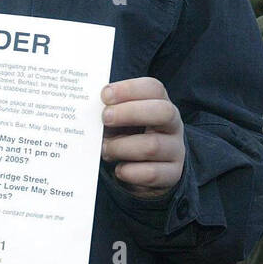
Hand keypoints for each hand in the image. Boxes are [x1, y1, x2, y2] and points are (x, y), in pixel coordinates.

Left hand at [100, 77, 184, 198]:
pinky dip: (129, 172)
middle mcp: (173, 125)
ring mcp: (175, 150)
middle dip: (130, 112)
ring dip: (121, 147)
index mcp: (161, 105)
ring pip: (152, 146)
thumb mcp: (123, 122)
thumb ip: (111, 112)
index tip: (105, 95)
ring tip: (106, 149)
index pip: (154, 88)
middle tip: (105, 118)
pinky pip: (151, 173)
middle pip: (163, 112)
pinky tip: (119, 169)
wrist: (149, 172)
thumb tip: (87, 109)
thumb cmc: (130, 138)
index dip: (129, 89)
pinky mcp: (172, 174)